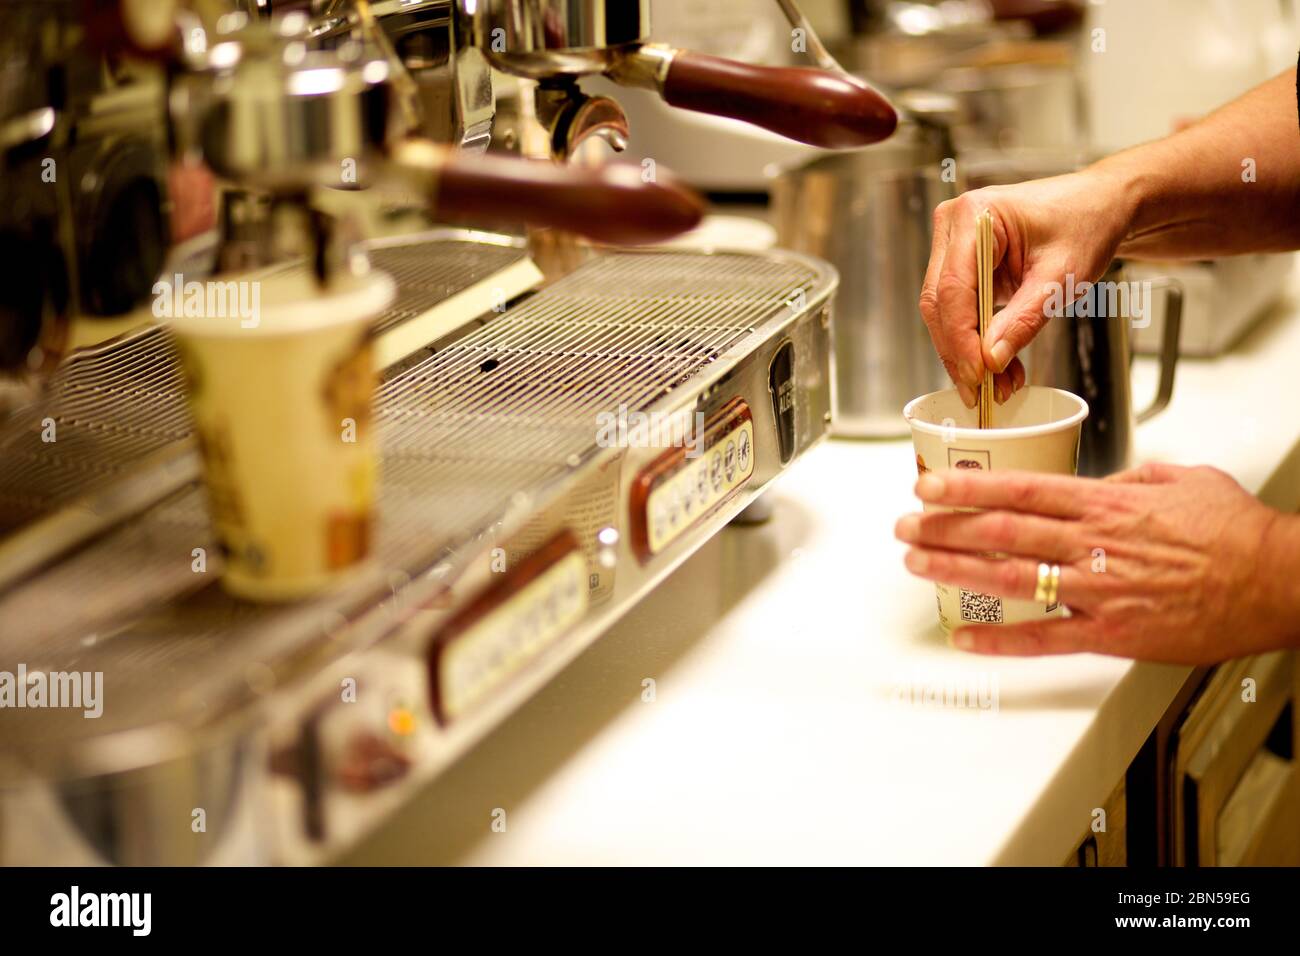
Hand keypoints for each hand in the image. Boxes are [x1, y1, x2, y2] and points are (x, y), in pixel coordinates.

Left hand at [894, 463, 1299, 662]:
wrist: (1279, 579)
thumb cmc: (1236, 533)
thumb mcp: (1182, 481)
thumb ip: (1135, 476)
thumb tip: (1113, 475)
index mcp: (1105, 502)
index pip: (1019, 489)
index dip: (966, 487)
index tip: (928, 485)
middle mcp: (1093, 542)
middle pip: (1001, 531)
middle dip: (944, 527)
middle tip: (904, 526)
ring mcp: (1099, 588)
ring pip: (1011, 577)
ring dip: (956, 571)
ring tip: (916, 565)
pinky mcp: (1113, 632)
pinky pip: (1045, 638)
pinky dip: (1001, 640)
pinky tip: (965, 637)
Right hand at [918, 169, 1131, 407]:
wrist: (1101, 207)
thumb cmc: (1087, 223)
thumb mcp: (1061, 276)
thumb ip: (1024, 318)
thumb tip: (991, 359)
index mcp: (975, 215)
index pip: (953, 287)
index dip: (960, 337)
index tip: (977, 374)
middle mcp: (954, 226)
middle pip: (940, 302)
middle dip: (958, 352)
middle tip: (979, 391)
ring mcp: (955, 246)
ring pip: (944, 312)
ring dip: (966, 352)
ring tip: (996, 385)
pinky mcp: (964, 266)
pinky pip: (960, 310)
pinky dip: (977, 342)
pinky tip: (998, 366)